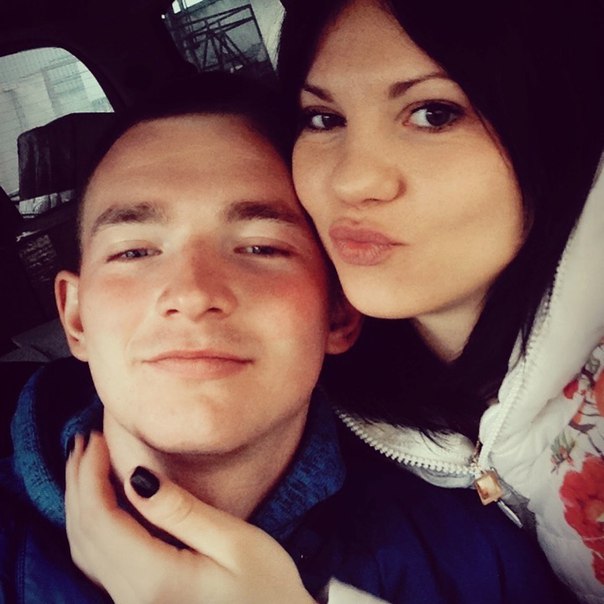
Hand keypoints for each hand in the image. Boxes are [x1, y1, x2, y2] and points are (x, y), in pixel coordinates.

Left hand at [65, 432, 315, 603]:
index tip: (97, 437)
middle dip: (78, 483)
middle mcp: (132, 599)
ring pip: (85, 550)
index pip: (102, 519)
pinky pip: (99, 562)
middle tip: (84, 441)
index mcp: (155, 579)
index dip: (91, 474)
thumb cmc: (268, 591)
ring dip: (80, 503)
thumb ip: (181, 511)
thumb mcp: (235, 543)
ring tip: (85, 464)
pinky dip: (91, 525)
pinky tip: (100, 504)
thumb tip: (135, 476)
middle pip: (85, 534)